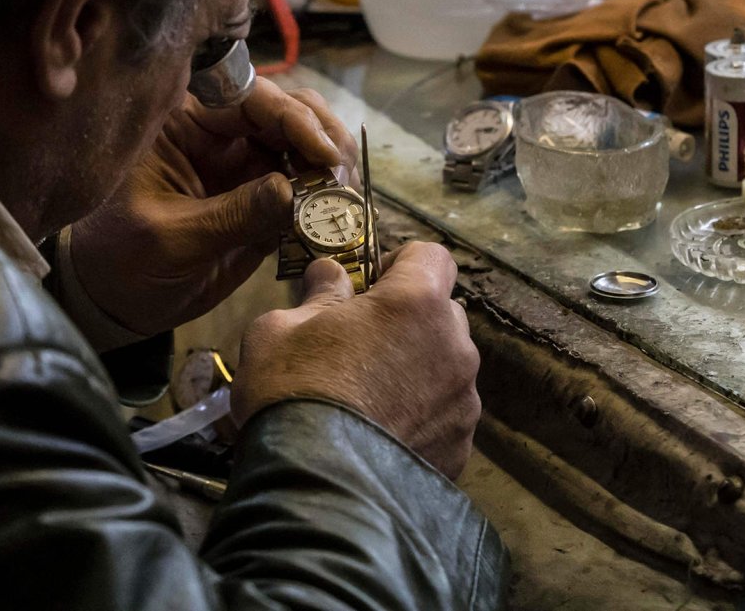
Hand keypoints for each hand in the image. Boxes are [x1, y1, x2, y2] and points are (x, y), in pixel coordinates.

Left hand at [68, 80, 356, 335]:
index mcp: (186, 124)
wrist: (117, 303)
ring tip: (346, 196)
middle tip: (341, 176)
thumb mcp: (172, 238)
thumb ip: (231, 215)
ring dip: (331, 165)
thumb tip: (290, 190)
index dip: (292, 115)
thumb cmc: (123, 261)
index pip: (248, 97)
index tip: (321, 151)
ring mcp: (246, 167)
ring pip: (305, 145)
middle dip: (322, 136)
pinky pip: (306, 189)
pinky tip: (342, 215)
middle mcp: (222, 136)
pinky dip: (328, 198)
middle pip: (289, 111)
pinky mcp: (265, 202)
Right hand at [231, 242, 480, 479]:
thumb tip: (329, 274)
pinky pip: (443, 415)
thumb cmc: (293, 392)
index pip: (432, 256)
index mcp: (416, 303)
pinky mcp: (461, 448)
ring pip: (444, 366)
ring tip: (368, 397)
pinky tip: (379, 433)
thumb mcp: (281, 328)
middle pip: (441, 313)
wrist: (314, 489)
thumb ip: (317, 294)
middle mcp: (455, 346)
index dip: (401, 264)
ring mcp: (463, 402)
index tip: (370, 286)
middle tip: (361, 343)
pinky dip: (420, 416)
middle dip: (407, 320)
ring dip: (416, 370)